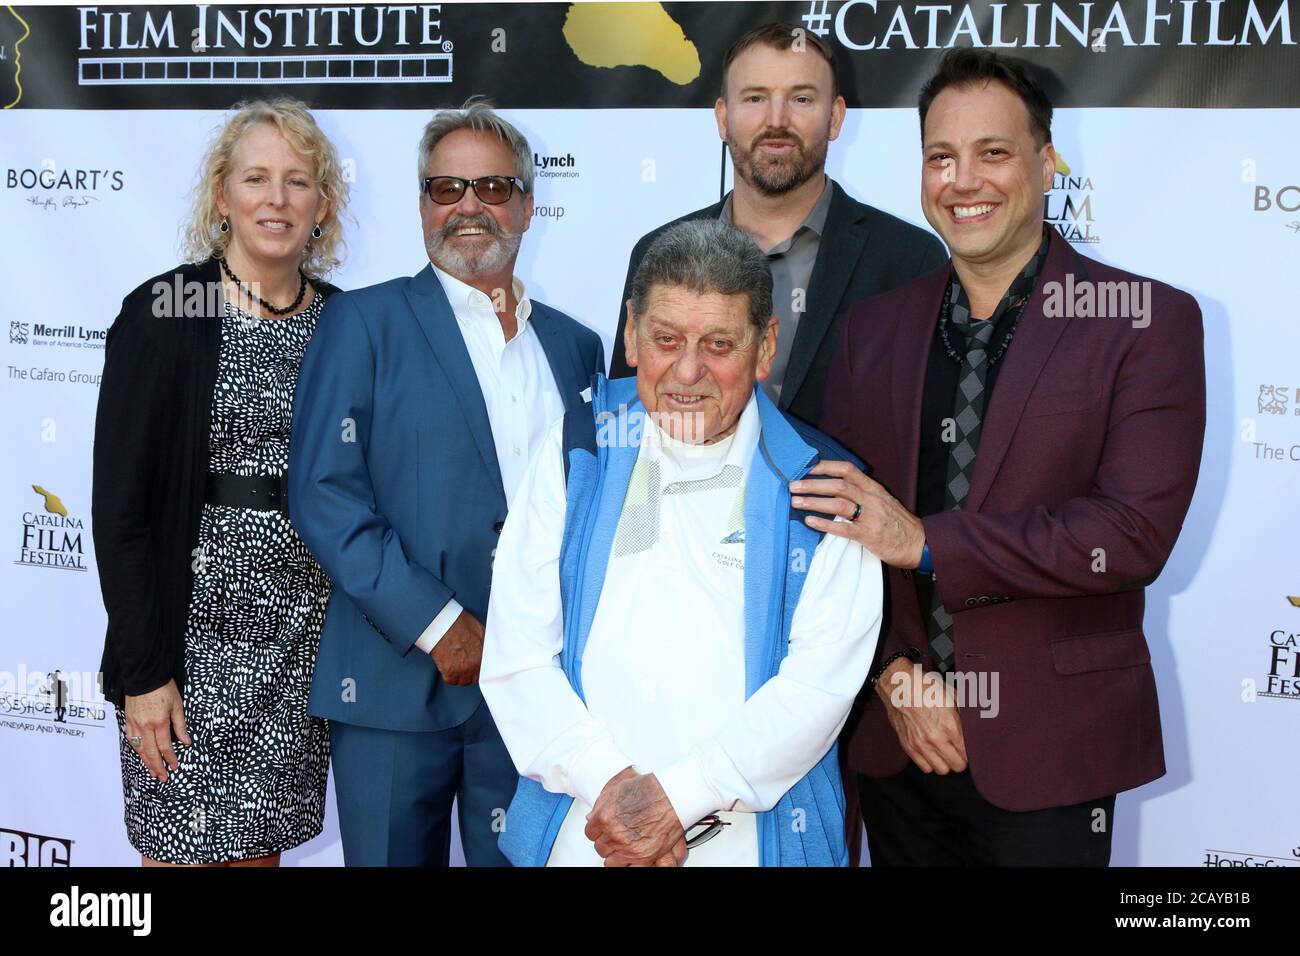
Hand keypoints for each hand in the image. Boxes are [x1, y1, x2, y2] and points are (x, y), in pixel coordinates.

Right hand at [123, 679, 190, 781]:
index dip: (170, 759)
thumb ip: (181, 725)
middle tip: (162, 778)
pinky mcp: (128, 720)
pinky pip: (130, 740)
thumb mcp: (177, 705)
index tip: (175, 767)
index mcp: (159, 722)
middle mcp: (145, 726)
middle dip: (157, 767)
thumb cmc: (163, 688)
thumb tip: (186, 742)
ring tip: (152, 771)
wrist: (144, 675)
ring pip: (139, 749)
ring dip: (146, 761)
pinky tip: (140, 755)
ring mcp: (134, 724)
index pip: (165, 747)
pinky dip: (136, 750)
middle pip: (151, 752)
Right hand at [431, 610, 483, 684]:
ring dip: (459, 675)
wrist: (444, 623)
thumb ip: (487, 646)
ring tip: (454, 663)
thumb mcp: (481, 632)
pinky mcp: (450, 672)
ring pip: (463, 681)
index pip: (487, 672)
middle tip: (463, 663)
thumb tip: (490, 652)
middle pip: (474, 678)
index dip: (480, 669)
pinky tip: (447, 664)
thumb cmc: (460, 624)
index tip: (477, 668)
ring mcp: (463, 670)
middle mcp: (476, 664)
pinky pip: (450, 681)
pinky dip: (447, 675)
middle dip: (469, 672)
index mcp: (485, 656)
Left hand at [585, 768, 684, 866]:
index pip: (590, 833)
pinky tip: (630, 858)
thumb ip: (601, 805)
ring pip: (610, 862)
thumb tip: (592, 817)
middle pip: (600, 848)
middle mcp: (615, 834)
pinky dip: (628, 864)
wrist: (673, 795)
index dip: (597, 830)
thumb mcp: (618, 788)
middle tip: (615, 836)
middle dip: (607, 841)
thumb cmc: (650, 789)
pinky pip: (628, 869)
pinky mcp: (644, 857)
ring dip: (615, 855)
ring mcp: (629, 848)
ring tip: (622, 847)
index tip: (601, 830)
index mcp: (605, 817)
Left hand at [790, 461, 925, 568]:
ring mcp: (871, 517)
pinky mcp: (868, 536)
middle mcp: (872, 499)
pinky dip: (825, 524)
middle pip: (839, 485)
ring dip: (814, 502)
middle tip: (793, 486)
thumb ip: (863, 493)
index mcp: (874, 489)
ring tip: (796, 502)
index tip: (807, 467)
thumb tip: (836, 487)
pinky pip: (843, 528)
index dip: (826, 467)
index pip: (848, 470)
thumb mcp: (883, 501)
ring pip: (839, 504)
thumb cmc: (898, 523)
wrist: (918, 544)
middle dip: (814, 484)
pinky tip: (810, 521)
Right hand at [876, 659, 967, 773]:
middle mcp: (935, 738)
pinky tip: (932, 752)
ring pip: (942, 770)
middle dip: (961, 759)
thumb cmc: (924, 687)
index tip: (969, 748)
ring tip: (945, 753)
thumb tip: (976, 721)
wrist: (898, 686)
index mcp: (949, 726)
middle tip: (959, 751)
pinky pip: (925, 767)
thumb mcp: (952, 695)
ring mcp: (920, 744)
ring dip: (946, 763)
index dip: (971, 752)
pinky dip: (930, 763)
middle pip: (957, 765)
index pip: (968, 753)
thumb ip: (965, 712)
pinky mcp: (908, 746)